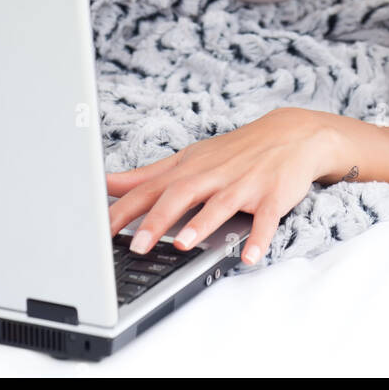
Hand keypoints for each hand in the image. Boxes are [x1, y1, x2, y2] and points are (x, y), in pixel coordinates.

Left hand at [107, 106, 340, 265]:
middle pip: (180, 194)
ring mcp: (244, 185)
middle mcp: (213, 174)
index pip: (150, 188)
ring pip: (220, 204)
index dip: (124, 208)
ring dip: (202, 225)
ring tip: (183, 245)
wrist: (290, 134)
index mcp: (190, 168)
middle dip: (157, 220)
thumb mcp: (188, 159)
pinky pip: (265, 219)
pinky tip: (249, 256)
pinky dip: (258, 238)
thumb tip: (106, 183)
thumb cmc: (233, 152)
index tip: (98, 229)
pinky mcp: (273, 196)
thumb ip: (147, 176)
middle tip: (135, 246)